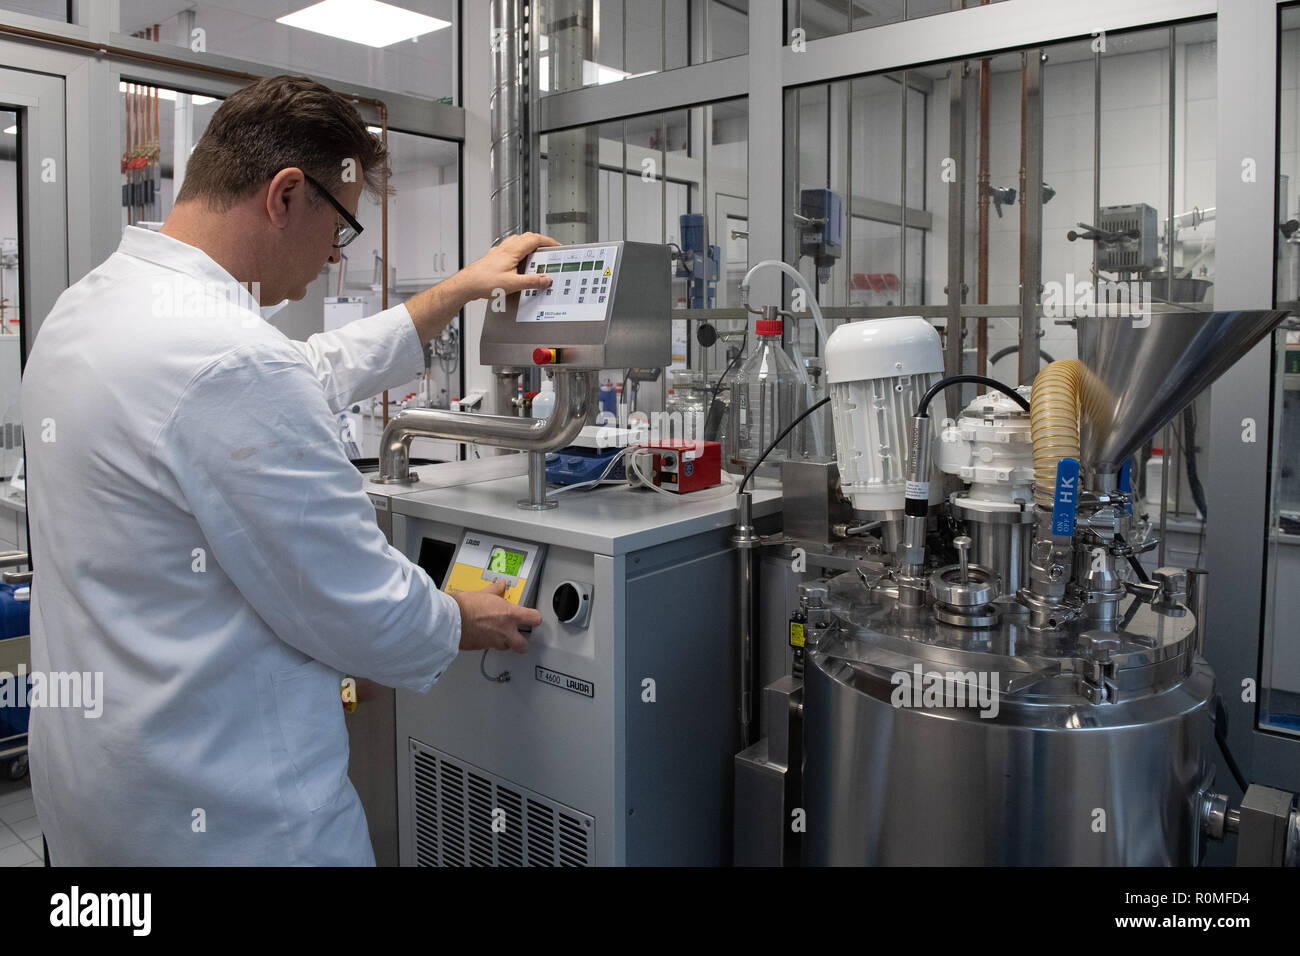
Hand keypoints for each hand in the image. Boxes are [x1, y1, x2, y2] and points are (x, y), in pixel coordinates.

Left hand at [403, 232, 559, 344]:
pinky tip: (518, 263)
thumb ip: (531, 281)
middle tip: (548, 250)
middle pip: (527, 237)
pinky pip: (510, 249)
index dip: (548, 241)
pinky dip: (519, 252)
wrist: (466, 285)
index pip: (535, 239)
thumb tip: (545, 280)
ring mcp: (499, 252)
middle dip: (540, 242)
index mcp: (512, 250)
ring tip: (535, 255)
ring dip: (528, 245)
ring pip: (517, 242)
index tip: (556, 246)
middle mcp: (505, 248)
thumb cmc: (483, 282)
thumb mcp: (513, 284)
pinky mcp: (494, 258)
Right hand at [452, 580, 540, 653]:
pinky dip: (488, 642)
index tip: (532, 617)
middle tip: (519, 636)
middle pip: (523, 645)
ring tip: (498, 634)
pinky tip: (483, 635)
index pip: (534, 619)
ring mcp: (494, 642)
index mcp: (510, 615)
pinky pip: (489, 647)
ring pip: (506, 648)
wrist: (450, 620)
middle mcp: (505, 631)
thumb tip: (500, 585)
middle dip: (522, 643)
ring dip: (504, 643)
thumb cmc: (465, 607)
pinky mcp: (482, 648)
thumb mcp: (483, 593)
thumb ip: (495, 590)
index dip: (535, 618)